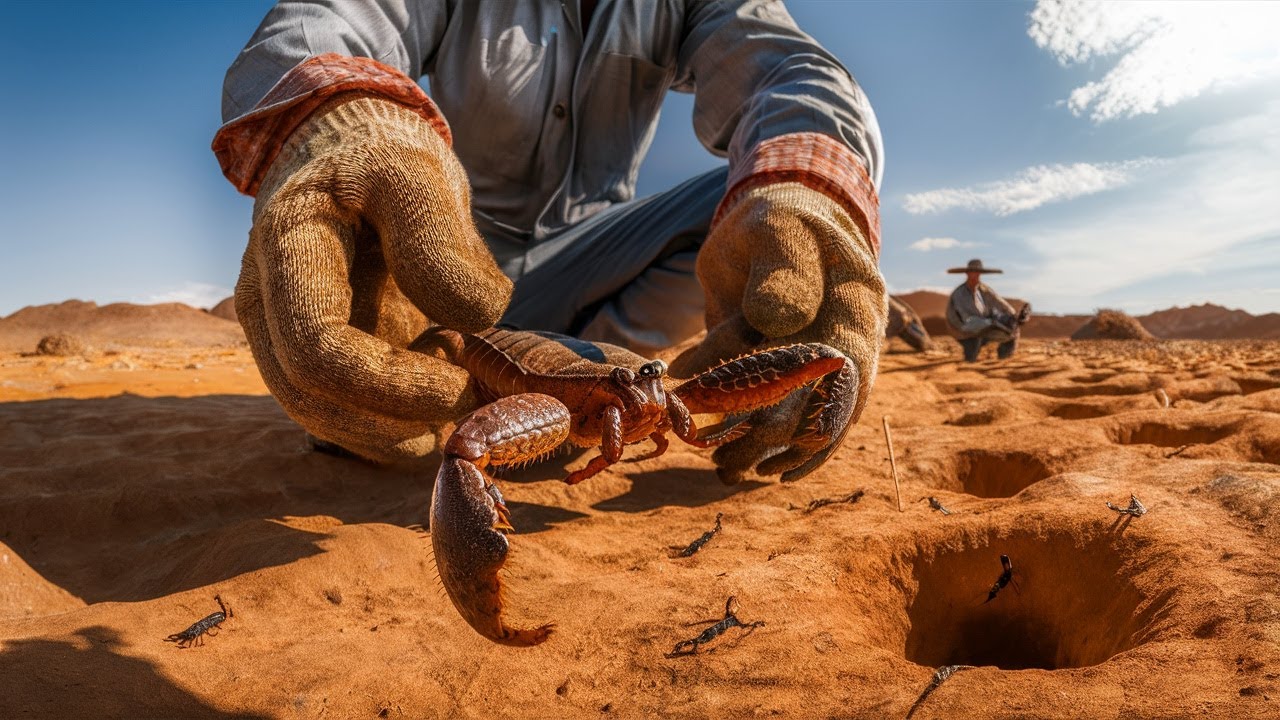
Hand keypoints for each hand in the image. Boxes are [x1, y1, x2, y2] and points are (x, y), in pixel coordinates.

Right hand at [235, 95, 511, 461]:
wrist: (348, 155)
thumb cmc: (382, 160)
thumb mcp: (416, 172)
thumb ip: (439, 239)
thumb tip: (471, 319)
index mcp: (286, 251)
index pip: (318, 351)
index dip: (392, 387)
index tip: (462, 384)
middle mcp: (268, 305)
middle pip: (315, 403)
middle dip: (400, 423)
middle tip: (476, 401)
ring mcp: (283, 338)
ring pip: (328, 423)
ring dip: (401, 432)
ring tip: (464, 387)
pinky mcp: (312, 362)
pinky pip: (346, 418)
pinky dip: (399, 425)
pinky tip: (442, 387)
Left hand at [670, 183, 885, 482]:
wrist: (780, 225)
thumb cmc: (772, 222)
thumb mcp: (772, 230)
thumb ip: (778, 272)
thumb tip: (772, 323)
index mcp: (856, 297)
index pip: (837, 360)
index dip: (801, 397)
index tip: (750, 420)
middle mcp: (858, 336)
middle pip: (826, 399)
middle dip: (772, 432)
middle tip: (720, 457)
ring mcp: (839, 361)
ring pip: (819, 419)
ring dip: (774, 449)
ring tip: (726, 468)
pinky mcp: (814, 377)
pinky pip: (815, 424)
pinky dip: (792, 452)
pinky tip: (765, 471)